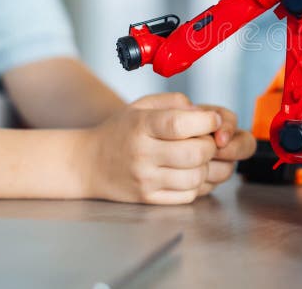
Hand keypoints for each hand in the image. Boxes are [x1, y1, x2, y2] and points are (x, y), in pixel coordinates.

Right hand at [79, 93, 249, 203]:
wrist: (88, 164)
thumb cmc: (122, 130)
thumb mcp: (142, 105)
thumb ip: (176, 102)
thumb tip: (206, 115)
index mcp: (142, 126)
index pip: (180, 124)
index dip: (207, 122)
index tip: (213, 120)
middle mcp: (143, 154)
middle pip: (195, 153)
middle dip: (211, 146)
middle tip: (207, 141)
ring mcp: (146, 180)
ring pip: (196, 178)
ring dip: (207, 167)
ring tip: (199, 158)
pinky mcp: (149, 199)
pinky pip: (188, 196)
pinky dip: (198, 185)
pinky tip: (190, 173)